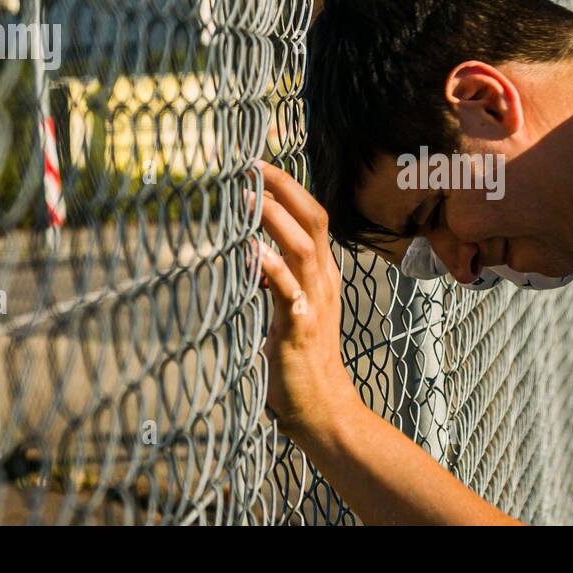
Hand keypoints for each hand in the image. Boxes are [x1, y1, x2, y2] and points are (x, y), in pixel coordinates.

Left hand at [253, 160, 361, 438]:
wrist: (322, 407)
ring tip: (249, 197)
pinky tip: (251, 253)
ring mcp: (315, 303)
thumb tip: (252, 252)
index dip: (289, 188)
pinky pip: (289, 293)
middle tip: (251, 166)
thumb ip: (278, 280)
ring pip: (303, 248)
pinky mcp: (300, 329)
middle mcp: (323, 281)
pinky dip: (272, 269)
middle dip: (284, 189)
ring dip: (275, 219)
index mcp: (323, 273)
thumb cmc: (302, 359)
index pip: (314, 217)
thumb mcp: (292, 308)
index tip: (259, 166)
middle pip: (314, 220)